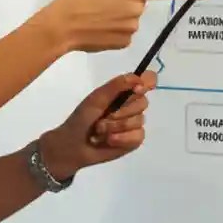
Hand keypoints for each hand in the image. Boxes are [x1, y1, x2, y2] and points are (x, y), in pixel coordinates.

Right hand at [36, 0, 209, 52]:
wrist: (61, 25)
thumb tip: (130, 1)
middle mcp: (135, 9)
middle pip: (137, 7)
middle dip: (123, 6)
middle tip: (101, 6)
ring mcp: (131, 28)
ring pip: (129, 22)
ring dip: (116, 21)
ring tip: (95, 18)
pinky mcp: (124, 43)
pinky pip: (123, 36)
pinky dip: (112, 34)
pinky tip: (96, 31)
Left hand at [38, 71, 158, 178]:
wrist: (74, 144)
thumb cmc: (83, 118)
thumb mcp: (96, 99)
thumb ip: (116, 86)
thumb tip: (139, 78)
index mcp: (124, 92)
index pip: (148, 80)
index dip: (147, 82)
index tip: (136, 89)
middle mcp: (132, 106)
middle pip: (143, 102)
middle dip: (121, 111)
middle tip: (103, 117)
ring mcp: (135, 124)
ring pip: (139, 121)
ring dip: (116, 126)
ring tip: (100, 131)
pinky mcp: (134, 140)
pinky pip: (138, 136)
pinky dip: (122, 138)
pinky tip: (109, 140)